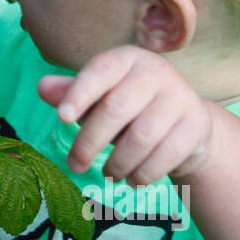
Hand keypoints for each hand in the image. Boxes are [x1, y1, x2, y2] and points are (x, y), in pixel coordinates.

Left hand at [37, 46, 216, 184]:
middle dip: (89, 143)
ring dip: (118, 164)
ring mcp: (181, 97)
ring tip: (108, 174)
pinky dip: (143, 175)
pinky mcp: (197, 125)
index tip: (62, 118)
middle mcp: (156, 72)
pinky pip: (165, 156)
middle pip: (116, 109)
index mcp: (127, 59)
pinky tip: (132, 180)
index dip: (79, 94)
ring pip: (141, 138)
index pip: (99, 71)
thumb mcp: (100, 96)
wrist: (187, 123)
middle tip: (73, 165)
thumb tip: (42, 88)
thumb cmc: (131, 107)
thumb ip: (71, 93)